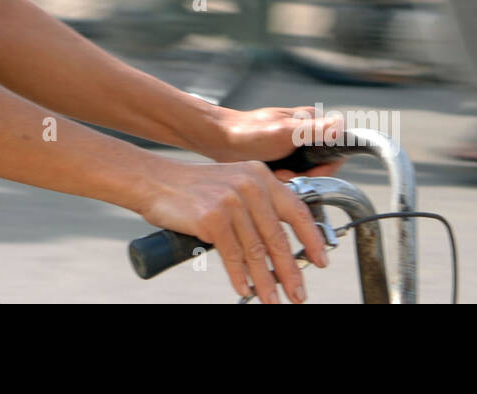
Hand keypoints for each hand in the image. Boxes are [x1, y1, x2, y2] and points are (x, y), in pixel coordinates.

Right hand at [138, 158, 328, 302]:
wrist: (155, 181)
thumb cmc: (193, 188)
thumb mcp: (232, 184)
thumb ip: (257, 206)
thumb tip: (279, 247)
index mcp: (260, 176)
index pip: (297, 210)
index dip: (312, 239)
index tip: (320, 261)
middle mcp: (250, 186)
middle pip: (278, 238)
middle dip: (291, 271)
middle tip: (298, 294)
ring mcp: (231, 201)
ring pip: (256, 252)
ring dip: (266, 282)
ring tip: (272, 300)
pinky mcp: (213, 218)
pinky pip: (233, 256)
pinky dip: (240, 277)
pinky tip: (245, 289)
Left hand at [212, 105, 346, 180]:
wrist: (220, 139)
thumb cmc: (249, 132)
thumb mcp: (284, 132)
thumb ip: (313, 130)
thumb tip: (339, 125)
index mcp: (310, 120)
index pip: (336, 148)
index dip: (326, 166)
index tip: (310, 173)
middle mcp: (305, 131)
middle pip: (321, 163)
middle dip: (305, 174)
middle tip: (286, 173)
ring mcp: (293, 145)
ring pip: (306, 171)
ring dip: (293, 177)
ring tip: (276, 173)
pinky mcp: (282, 156)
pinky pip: (291, 173)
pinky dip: (282, 178)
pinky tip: (271, 174)